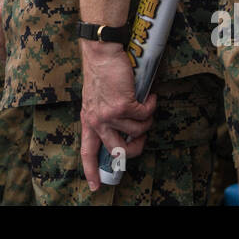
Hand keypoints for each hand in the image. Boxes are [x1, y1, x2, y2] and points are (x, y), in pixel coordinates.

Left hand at [79, 42, 155, 191]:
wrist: (102, 53)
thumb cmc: (101, 72)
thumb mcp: (95, 99)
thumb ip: (104, 116)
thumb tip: (123, 131)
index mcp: (89, 120)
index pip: (87, 151)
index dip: (91, 170)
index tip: (95, 186)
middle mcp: (97, 120)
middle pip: (118, 150)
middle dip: (135, 148)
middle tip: (142, 137)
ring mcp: (109, 114)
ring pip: (138, 131)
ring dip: (146, 120)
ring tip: (145, 106)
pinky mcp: (123, 105)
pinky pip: (145, 115)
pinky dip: (150, 105)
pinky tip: (149, 96)